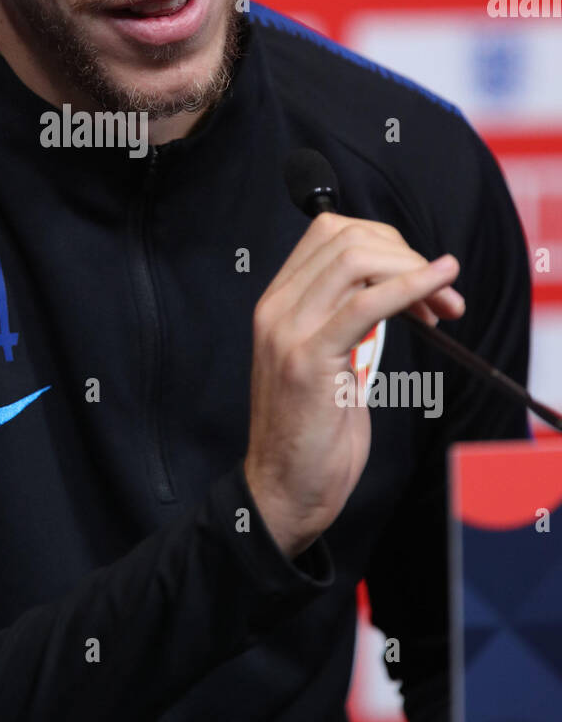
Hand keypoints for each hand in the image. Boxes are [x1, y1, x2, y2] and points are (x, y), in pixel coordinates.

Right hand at [243, 212, 464, 558]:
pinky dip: (410, 287)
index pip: (330, 232)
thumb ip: (347, 319)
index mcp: (278, 302)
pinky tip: (438, 288)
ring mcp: (288, 329)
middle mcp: (276, 307)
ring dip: (413, 271)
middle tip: (444, 293)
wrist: (285, 488)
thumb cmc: (314, 432)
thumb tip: (394, 285)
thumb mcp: (330, 359)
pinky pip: (366, 303)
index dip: (386, 243)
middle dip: (405, 253)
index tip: (422, 276)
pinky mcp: (309, 358)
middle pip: (346, 236)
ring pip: (356, 260)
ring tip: (445, 304)